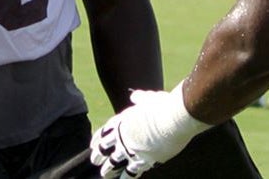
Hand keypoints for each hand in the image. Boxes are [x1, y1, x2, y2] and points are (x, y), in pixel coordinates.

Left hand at [90, 84, 210, 177]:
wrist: (175, 118)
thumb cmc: (164, 106)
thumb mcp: (149, 98)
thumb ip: (140, 98)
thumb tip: (134, 96)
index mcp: (123, 120)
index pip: (105, 131)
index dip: (98, 139)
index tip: (93, 145)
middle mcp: (124, 135)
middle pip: (105, 148)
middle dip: (99, 155)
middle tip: (94, 161)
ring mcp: (133, 148)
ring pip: (115, 162)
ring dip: (109, 169)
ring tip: (104, 174)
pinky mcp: (145, 159)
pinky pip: (133, 170)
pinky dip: (127, 176)